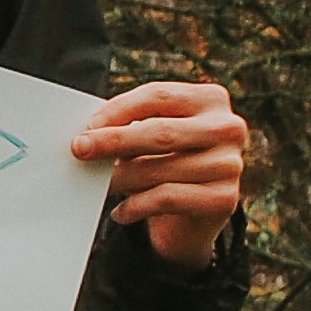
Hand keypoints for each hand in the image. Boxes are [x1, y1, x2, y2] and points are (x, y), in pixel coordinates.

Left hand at [71, 77, 244, 267]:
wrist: (196, 214)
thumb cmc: (167, 162)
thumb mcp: (153, 135)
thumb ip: (130, 126)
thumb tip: (88, 134)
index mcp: (211, 99)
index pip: (158, 96)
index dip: (118, 110)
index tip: (87, 127)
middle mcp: (228, 128)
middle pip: (160, 131)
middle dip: (113, 141)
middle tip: (80, 150)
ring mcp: (230, 164)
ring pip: (159, 169)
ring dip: (121, 179)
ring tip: (100, 185)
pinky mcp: (225, 199)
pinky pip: (167, 199)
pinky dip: (136, 206)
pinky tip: (121, 212)